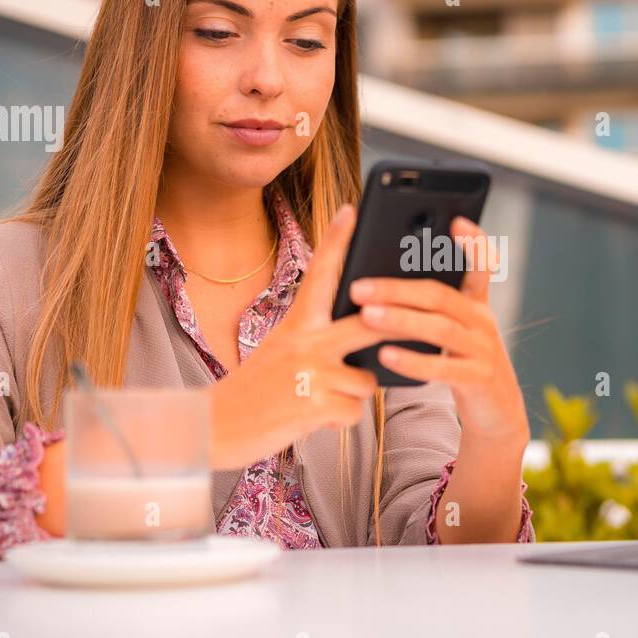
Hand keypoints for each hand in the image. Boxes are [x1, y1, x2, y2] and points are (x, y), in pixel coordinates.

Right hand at [209, 203, 389, 469]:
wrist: (214, 426)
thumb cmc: (257, 388)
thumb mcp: (282, 349)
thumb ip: (318, 336)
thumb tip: (366, 332)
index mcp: (296, 323)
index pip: (320, 274)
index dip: (337, 240)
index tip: (352, 210)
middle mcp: (304, 341)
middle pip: (370, 322)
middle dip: (402, 324)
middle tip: (424, 320)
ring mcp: (311, 372)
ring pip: (367, 379)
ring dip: (352, 394)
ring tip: (319, 400)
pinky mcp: (315, 405)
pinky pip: (355, 410)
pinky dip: (340, 420)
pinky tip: (313, 419)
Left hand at [348, 216, 528, 449]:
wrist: (497, 413)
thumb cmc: (462, 364)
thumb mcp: (453, 331)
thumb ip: (428, 310)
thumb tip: (375, 287)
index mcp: (475, 304)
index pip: (482, 265)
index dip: (473, 242)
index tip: (456, 220)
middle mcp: (483, 322)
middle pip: (440, 296)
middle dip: (397, 289)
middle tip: (359, 287)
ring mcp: (484, 350)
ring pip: (440, 329)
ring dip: (400, 320)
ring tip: (367, 316)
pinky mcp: (479, 380)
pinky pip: (443, 368)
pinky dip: (413, 361)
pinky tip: (386, 356)